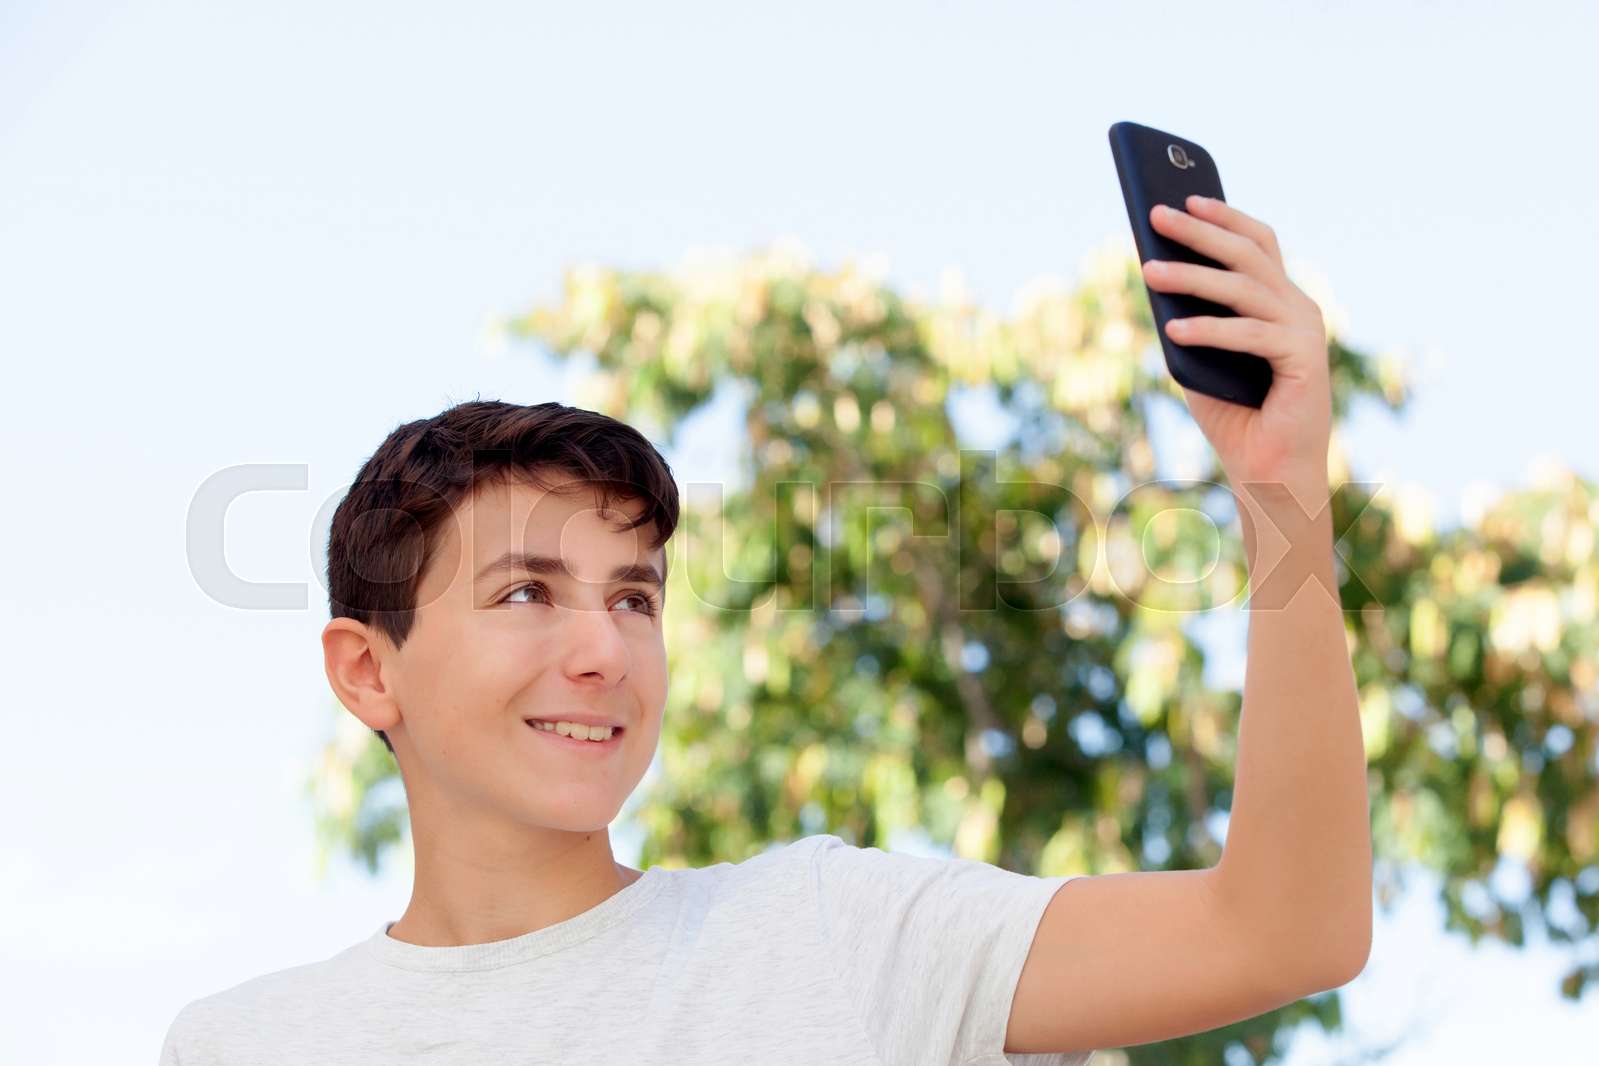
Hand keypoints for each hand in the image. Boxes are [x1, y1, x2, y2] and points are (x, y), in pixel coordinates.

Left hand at [1142, 196, 1331, 497]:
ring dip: (1192, 277)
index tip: (1186, 197)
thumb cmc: (1235, 416)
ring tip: (1148, 270)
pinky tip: (1173, 329)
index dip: (1225, 217)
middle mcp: (1299, 308)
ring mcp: (1306, 331)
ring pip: (1244, 289)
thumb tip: (1154, 276)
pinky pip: (1250, 335)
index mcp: (1281, 301)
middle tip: (1158, 215)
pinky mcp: (1304, 360)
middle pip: (1249, 254)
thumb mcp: (1199, 358)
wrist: (1268, 473)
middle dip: (1201, 231)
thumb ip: (1188, 319)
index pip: (1259, 243)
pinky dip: (1209, 330)